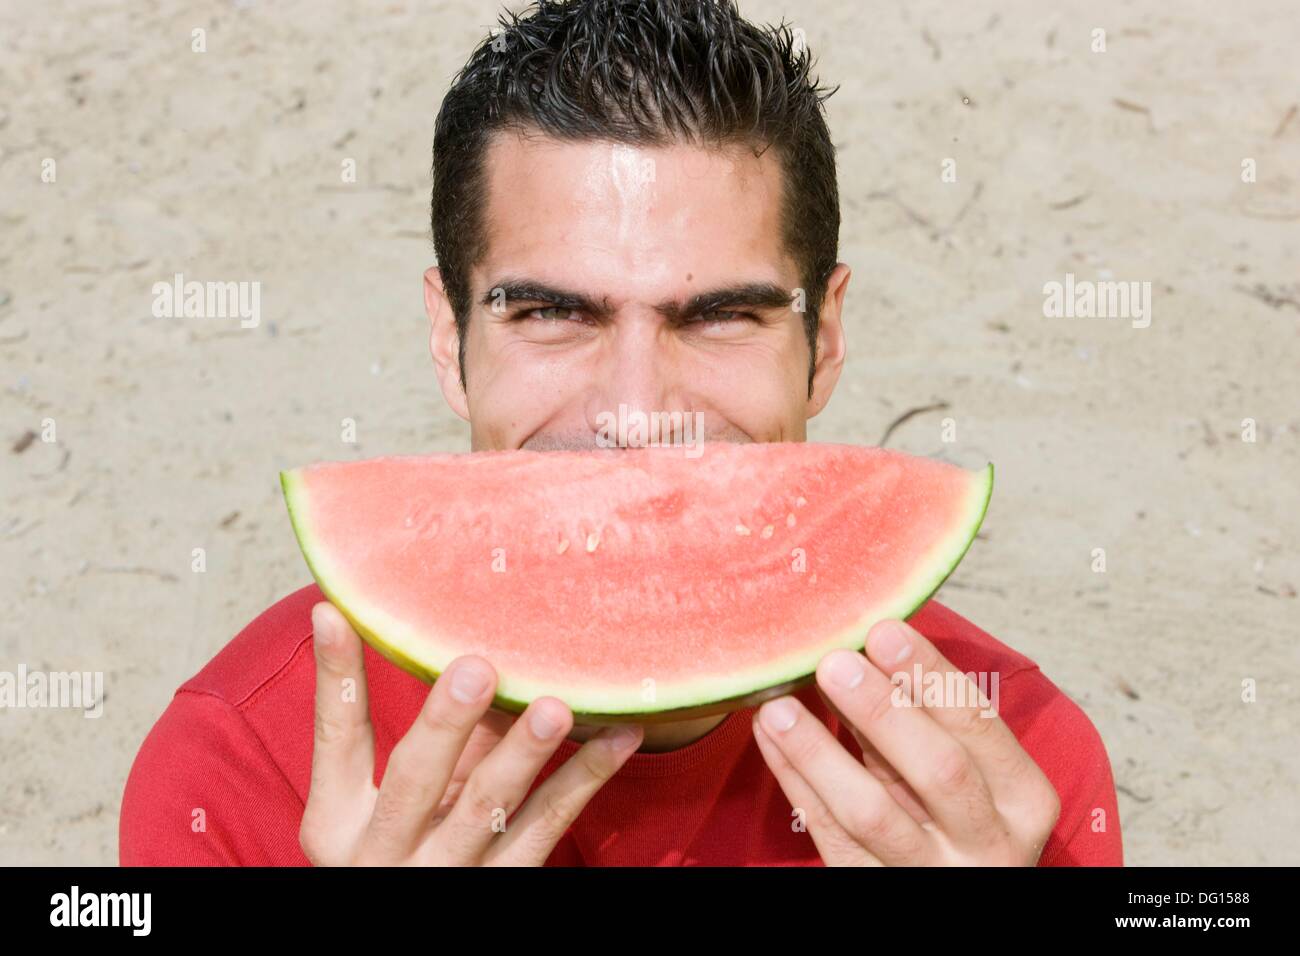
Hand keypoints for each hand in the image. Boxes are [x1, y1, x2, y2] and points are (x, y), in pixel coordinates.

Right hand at [300, 602, 642, 864]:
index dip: (336, 679)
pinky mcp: (503, 887)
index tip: (334, 613)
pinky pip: (548, 826)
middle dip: (446, 723)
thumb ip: (439, 741)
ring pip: (488, 807)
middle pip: (416, 780)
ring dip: (523, 753)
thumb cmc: (417, 847)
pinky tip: (619, 737)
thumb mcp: (407, 804)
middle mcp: (385, 853)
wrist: (415, 928)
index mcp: (339, 823)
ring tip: (554, 708)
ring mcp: (446, 875)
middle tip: (475, 668)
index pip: (337, 741)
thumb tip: (477, 653)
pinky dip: (585, 778)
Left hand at [752, 618, 1059, 864]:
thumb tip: (863, 641)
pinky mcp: (876, 889)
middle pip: (938, 769)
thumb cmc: (954, 816)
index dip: (930, 676)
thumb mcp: (961, 771)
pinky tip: (772, 739)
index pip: (979, 725)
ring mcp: (933, 873)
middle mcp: (988, 842)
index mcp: (1023, 797)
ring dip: (820, 752)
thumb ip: (922, 718)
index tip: (884, 630)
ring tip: (779, 707)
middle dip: (883, 710)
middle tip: (834, 663)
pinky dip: (797, 783)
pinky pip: (830, 835)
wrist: (951, 889)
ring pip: (872, 813)